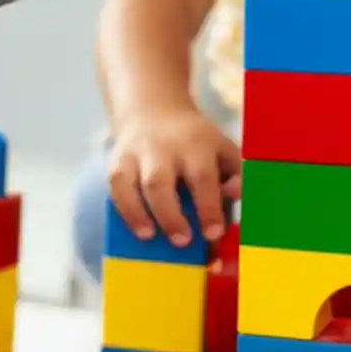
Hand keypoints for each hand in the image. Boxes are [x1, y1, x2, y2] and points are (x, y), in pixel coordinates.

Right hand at [107, 109, 240, 246]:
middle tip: (182, 241)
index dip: (208, 207)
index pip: (202, 177)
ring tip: (149, 236)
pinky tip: (136, 228)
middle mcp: (163, 147)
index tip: (213, 233)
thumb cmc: (198, 146)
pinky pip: (114, 186)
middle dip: (169, 214)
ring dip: (137, 213)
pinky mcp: (117, 161)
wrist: (155, 110)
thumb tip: (235, 195)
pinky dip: (124, 208)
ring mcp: (136, 153)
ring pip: (128, 182)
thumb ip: (236, 177)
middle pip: (159, 181)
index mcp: (197, 145)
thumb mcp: (223, 151)